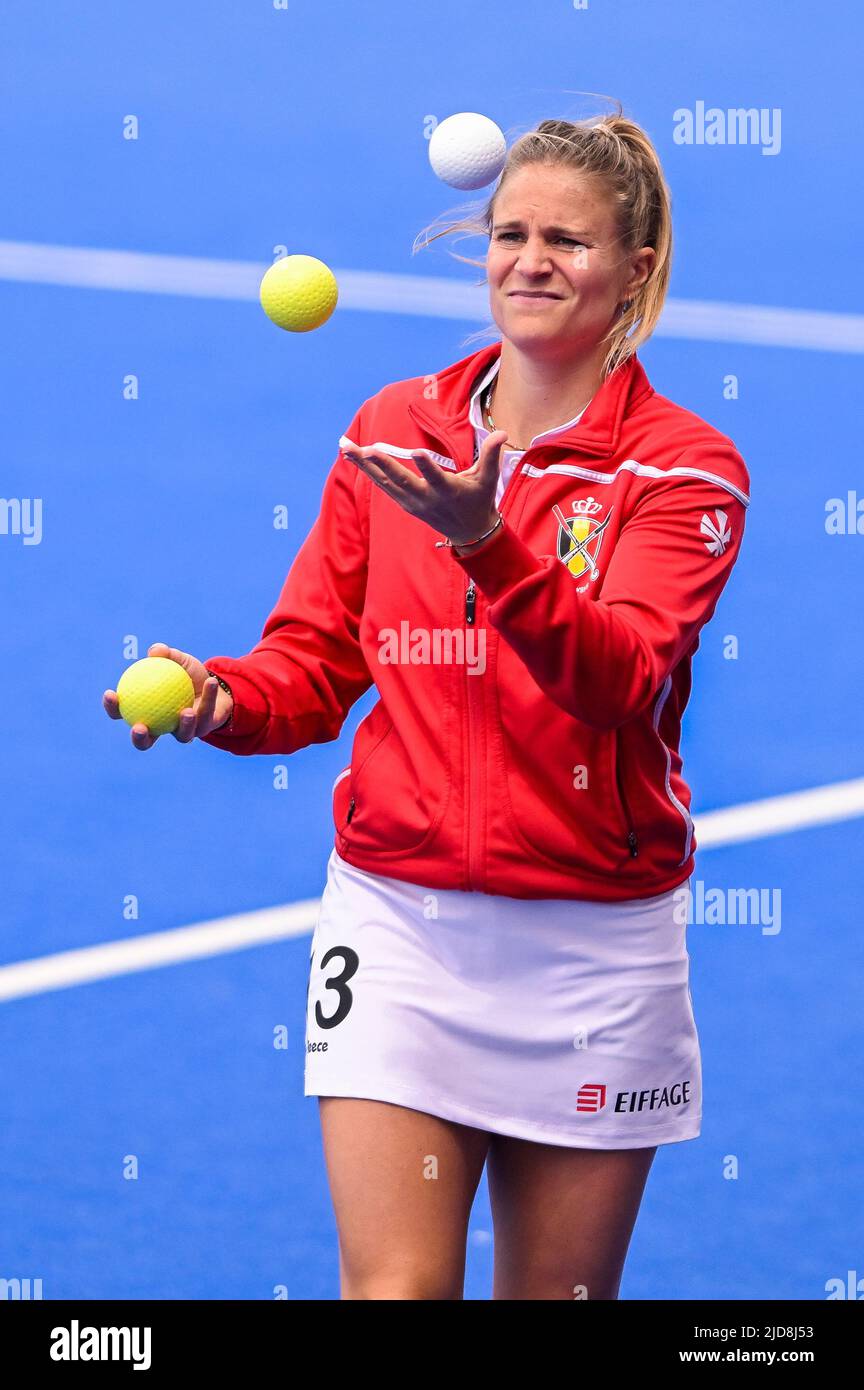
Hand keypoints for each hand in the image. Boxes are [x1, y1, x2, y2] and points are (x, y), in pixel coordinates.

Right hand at [103, 642, 233, 750]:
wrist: (216, 684)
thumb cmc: (188, 674)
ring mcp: (184, 731)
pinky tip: (210, 682)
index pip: (123, 713)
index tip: (111, 694)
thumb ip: (167, 655)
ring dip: (184, 725)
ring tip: (186, 711)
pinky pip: (206, 714)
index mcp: (147, 711)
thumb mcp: (179, 661)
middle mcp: (162, 727)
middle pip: (146, 741)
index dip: (112, 708)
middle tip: (139, 727)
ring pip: (182, 736)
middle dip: (139, 739)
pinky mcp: (205, 729)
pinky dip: (209, 697)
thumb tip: (154, 651)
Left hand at [340, 428, 508, 545]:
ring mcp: (412, 502)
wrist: (469, 533)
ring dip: (365, 465)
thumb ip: (491, 455)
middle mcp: (426, 498)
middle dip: (382, 465)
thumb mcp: (488, 480)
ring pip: (385, 482)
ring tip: (346, 448)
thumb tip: (503, 432)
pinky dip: (368, 472)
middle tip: (364, 449)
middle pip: (401, 480)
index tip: (416, 452)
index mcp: (448, 491)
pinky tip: (354, 458)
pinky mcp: (404, 503)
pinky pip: (383, 486)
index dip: (427, 466)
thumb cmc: (478, 501)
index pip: (437, 477)